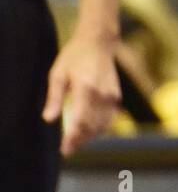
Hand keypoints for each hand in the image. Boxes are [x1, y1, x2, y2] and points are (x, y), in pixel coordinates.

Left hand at [42, 33, 121, 155]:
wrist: (98, 41)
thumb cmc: (75, 56)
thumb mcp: (58, 73)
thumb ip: (54, 97)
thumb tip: (48, 119)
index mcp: (86, 87)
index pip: (80, 120)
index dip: (72, 137)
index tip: (64, 148)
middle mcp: (101, 93)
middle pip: (91, 126)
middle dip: (79, 140)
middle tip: (67, 150)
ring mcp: (111, 95)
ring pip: (102, 125)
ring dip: (90, 136)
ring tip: (76, 143)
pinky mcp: (116, 96)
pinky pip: (109, 118)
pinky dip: (100, 128)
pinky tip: (90, 132)